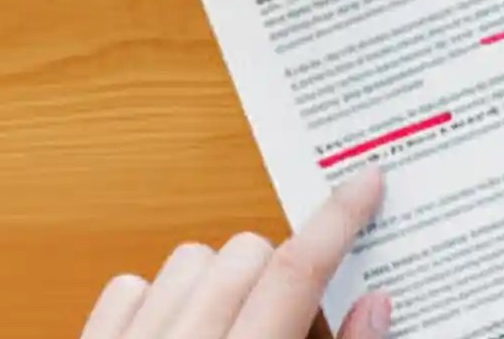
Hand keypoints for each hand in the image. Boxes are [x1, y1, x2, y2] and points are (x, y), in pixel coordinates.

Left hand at [80, 168, 389, 338]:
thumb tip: (377, 304)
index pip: (299, 271)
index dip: (339, 219)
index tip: (367, 179)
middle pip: (248, 254)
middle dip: (276, 269)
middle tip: (289, 309)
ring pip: (190, 259)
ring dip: (219, 278)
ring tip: (232, 322)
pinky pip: (126, 287)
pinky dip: (157, 300)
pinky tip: (175, 330)